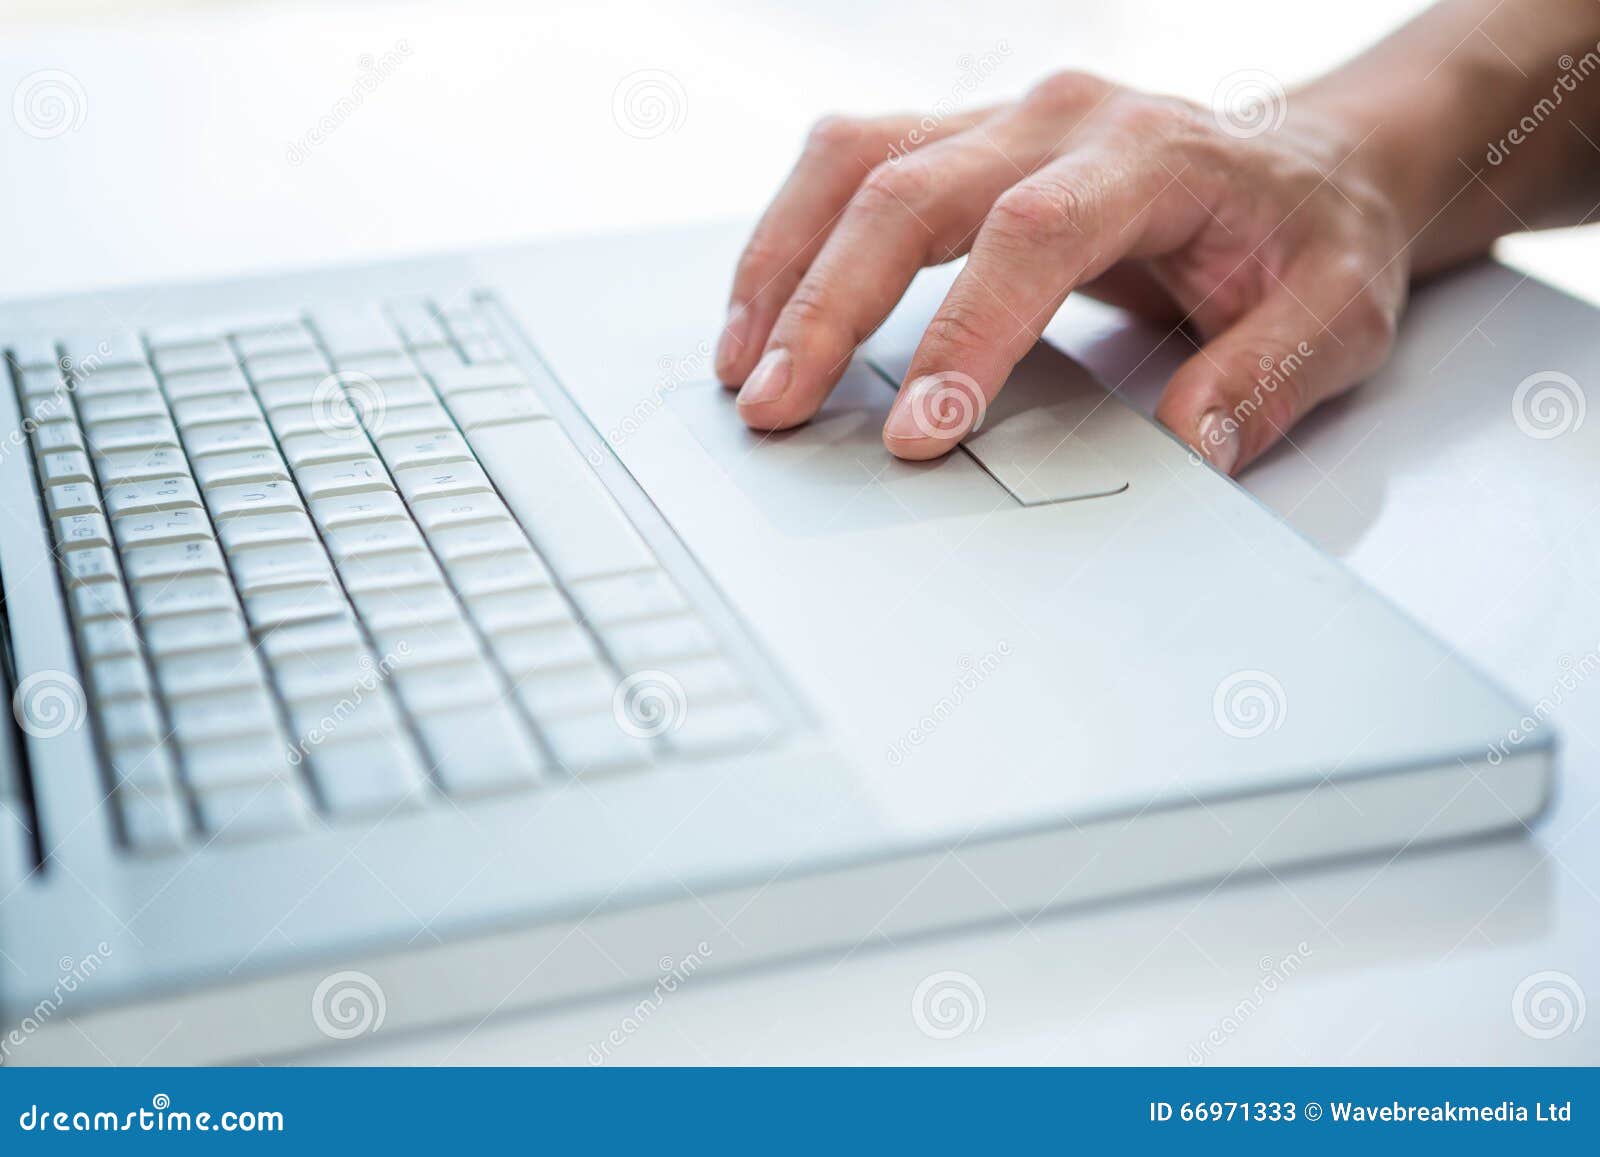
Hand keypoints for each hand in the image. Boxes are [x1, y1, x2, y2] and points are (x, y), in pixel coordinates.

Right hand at [714, 72, 1409, 473]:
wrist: (1309, 167)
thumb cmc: (1311, 239)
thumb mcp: (1337, 316)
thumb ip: (1266, 378)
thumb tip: (1185, 447)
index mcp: (1155, 153)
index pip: (1033, 234)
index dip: (966, 332)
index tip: (919, 435)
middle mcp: (1061, 116)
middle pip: (908, 190)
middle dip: (828, 308)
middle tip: (777, 409)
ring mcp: (1000, 118)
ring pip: (853, 163)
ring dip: (782, 266)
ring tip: (742, 366)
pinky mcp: (961, 138)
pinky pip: (849, 166)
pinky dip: (791, 239)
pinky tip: (763, 312)